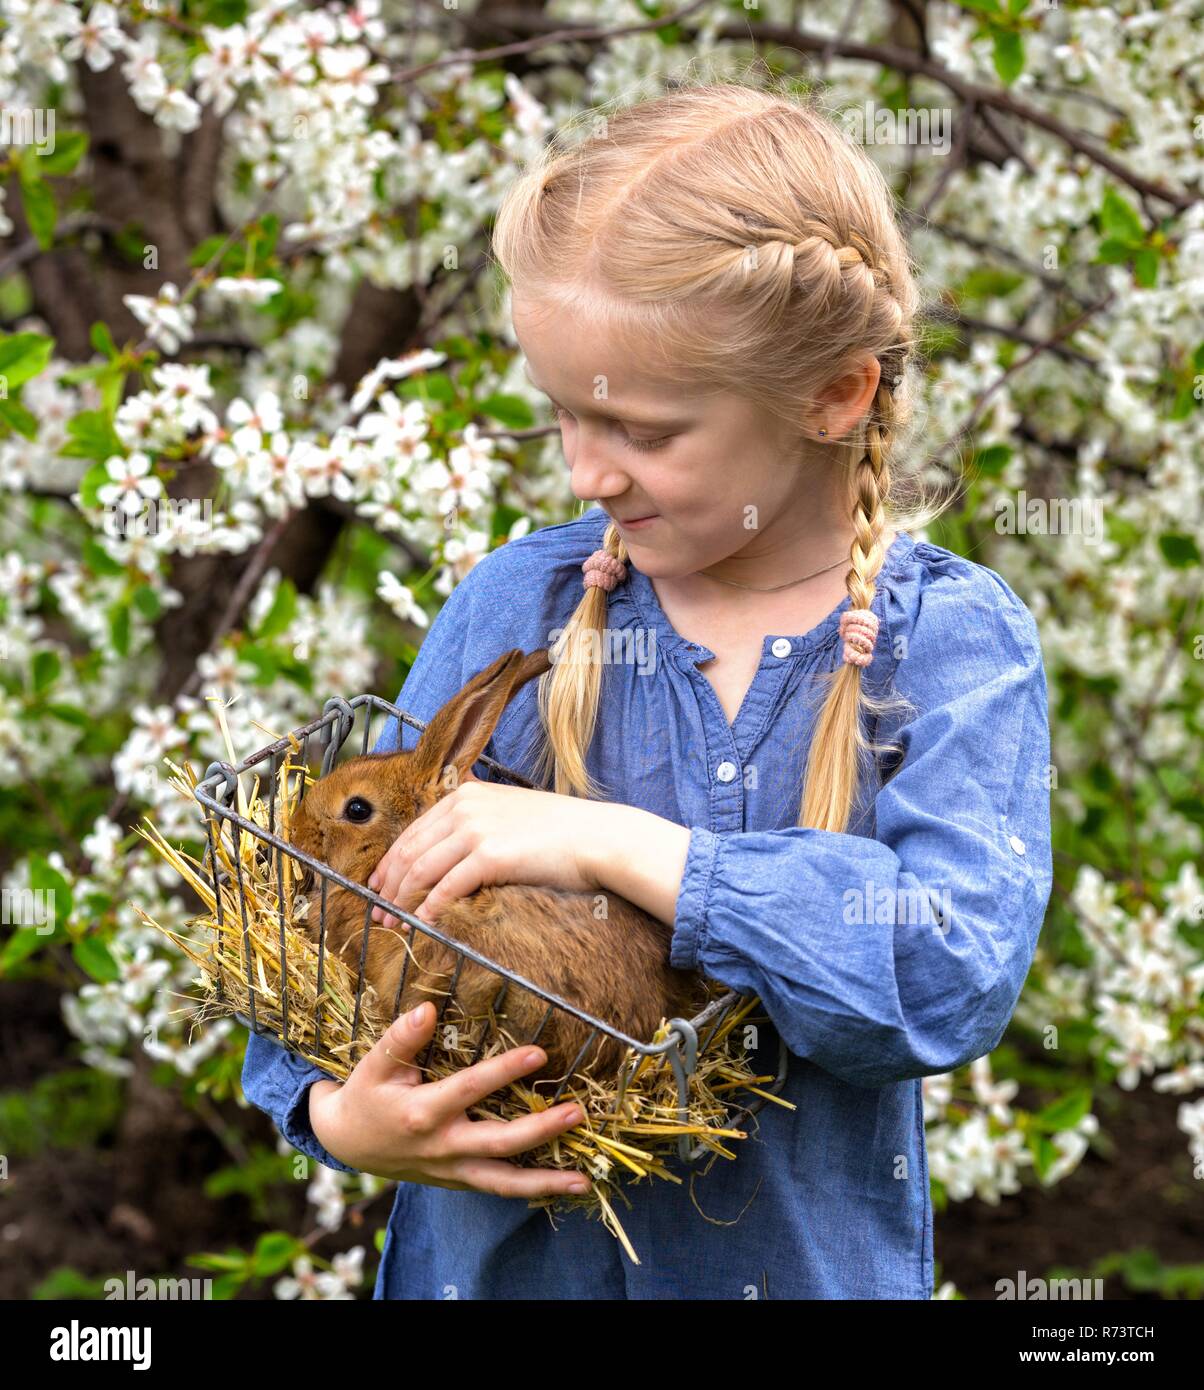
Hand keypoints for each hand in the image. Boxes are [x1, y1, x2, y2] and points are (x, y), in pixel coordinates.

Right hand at [308, 1001, 588, 1194]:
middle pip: (498, 1144)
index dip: (504, 1071)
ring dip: (544, 1183)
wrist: (347, 1144)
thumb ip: (401, 1038)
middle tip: (576, 1113)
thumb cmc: (366, 1096)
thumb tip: (428, 1009)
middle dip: (540, 1131)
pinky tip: (563, 1187)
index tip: (539, 1054)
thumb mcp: (374, 1065)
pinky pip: (496, 1189)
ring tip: (583, 1181)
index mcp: (423, 1112)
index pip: (471, 1089)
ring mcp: (451, 1169)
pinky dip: (529, 1192)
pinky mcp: (457, 1181)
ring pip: (502, 1183)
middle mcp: (442, 1146)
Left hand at [366, 776, 623, 928]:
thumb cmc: (559, 832)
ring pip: (421, 871)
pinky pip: (447, 888)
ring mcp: (475, 829)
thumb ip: (476, 824)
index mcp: (465, 794)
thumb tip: (449, 855)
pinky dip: (430, 909)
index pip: (412, 832)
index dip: (390, 863)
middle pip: (409, 851)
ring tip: (394, 925)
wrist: (596, 837)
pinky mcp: (489, 855)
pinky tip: (424, 926)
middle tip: (378, 913)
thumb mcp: (509, 814)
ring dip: (402, 902)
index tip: (378, 887)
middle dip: (388, 886)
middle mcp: (464, 806)